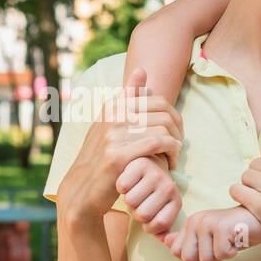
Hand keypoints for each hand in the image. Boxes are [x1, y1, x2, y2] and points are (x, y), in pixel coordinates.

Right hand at [56, 68, 183, 224]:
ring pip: (163, 128)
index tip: (175, 132)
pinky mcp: (118, 156)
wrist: (81, 189)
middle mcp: (112, 116)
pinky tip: (170, 162)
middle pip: (163, 112)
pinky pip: (157, 143)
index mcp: (112, 106)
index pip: (157, 99)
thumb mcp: (109, 124)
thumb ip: (127, 98)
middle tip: (178, 145)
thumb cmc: (100, 157)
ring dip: (176, 144)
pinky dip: (171, 152)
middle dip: (178, 129)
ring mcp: (113, 135)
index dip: (173, 116)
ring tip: (174, 156)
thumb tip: (141, 70)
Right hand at [116, 157, 182, 237]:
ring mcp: (156, 174)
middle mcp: (169, 186)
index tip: (148, 219)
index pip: (160, 224)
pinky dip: (122, 187)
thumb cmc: (151, 197)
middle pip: (143, 215)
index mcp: (176, 201)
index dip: (149, 227)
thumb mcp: (159, 213)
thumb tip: (164, 241)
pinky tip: (129, 183)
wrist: (150, 168)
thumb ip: (161, 231)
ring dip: (128, 201)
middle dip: (136, 213)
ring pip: (130, 201)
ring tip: (135, 193)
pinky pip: (122, 186)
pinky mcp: (140, 164)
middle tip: (140, 204)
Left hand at [163, 206, 260, 260]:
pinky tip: (237, 239)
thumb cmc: (235, 230)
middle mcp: (196, 221)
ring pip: (206, 258)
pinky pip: (222, 254)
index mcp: (190, 223)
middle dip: (207, 258)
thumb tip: (165, 242)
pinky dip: (233, 252)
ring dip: (222, 255)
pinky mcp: (222, 228)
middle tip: (221, 244)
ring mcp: (208, 223)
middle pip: (188, 258)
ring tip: (230, 240)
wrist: (260, 218)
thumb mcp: (209, 236)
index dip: (195, 256)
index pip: (177, 253)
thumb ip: (187, 239)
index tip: (210, 245)